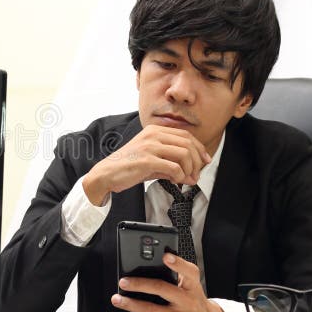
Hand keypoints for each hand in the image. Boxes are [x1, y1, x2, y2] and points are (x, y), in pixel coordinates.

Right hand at [82, 125, 210, 204]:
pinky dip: (179, 176)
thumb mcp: (151, 159)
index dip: (200, 149)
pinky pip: (174, 167)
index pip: (186, 135)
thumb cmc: (127, 166)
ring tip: (185, 180)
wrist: (106, 174)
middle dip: (197, 162)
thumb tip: (190, 173)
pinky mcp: (147, 160)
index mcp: (154, 130)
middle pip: (188, 144)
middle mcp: (153, 134)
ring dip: (190, 170)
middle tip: (196, 175)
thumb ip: (170, 162)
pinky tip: (175, 182)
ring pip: (184, 154)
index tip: (205, 161)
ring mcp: (150, 146)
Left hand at [109, 253, 227, 311]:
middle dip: (139, 284)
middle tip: (124, 282)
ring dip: (131, 304)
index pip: (189, 272)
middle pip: (161, 289)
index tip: (166, 256)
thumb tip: (157, 259)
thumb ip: (179, 273)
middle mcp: (187, 301)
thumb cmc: (196, 302)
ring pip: (151, 310)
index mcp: (192, 287)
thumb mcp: (192, 286)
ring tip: (118, 299)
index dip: (177, 263)